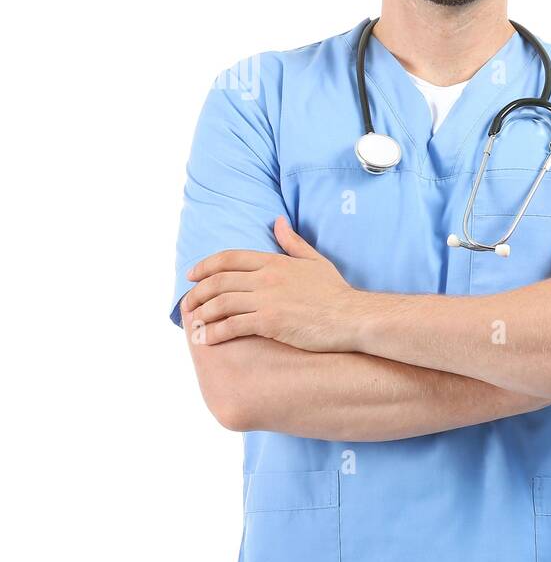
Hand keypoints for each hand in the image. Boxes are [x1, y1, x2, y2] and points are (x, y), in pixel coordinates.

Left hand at [181, 216, 358, 350]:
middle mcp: (267, 278)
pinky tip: (206, 340)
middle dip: (196, 293)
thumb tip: (277, 221)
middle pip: (218, 281)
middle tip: (187, 304)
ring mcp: (267, 300)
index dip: (204, 266)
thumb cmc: (337, 293)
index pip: (228, 258)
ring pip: (220, 303)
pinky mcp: (270, 322)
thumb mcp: (315, 260)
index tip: (191, 276)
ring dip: (201, 314)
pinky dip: (214, 333)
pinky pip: (232, 326)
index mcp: (275, 262)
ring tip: (193, 325)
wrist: (352, 317)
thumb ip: (292, 242)